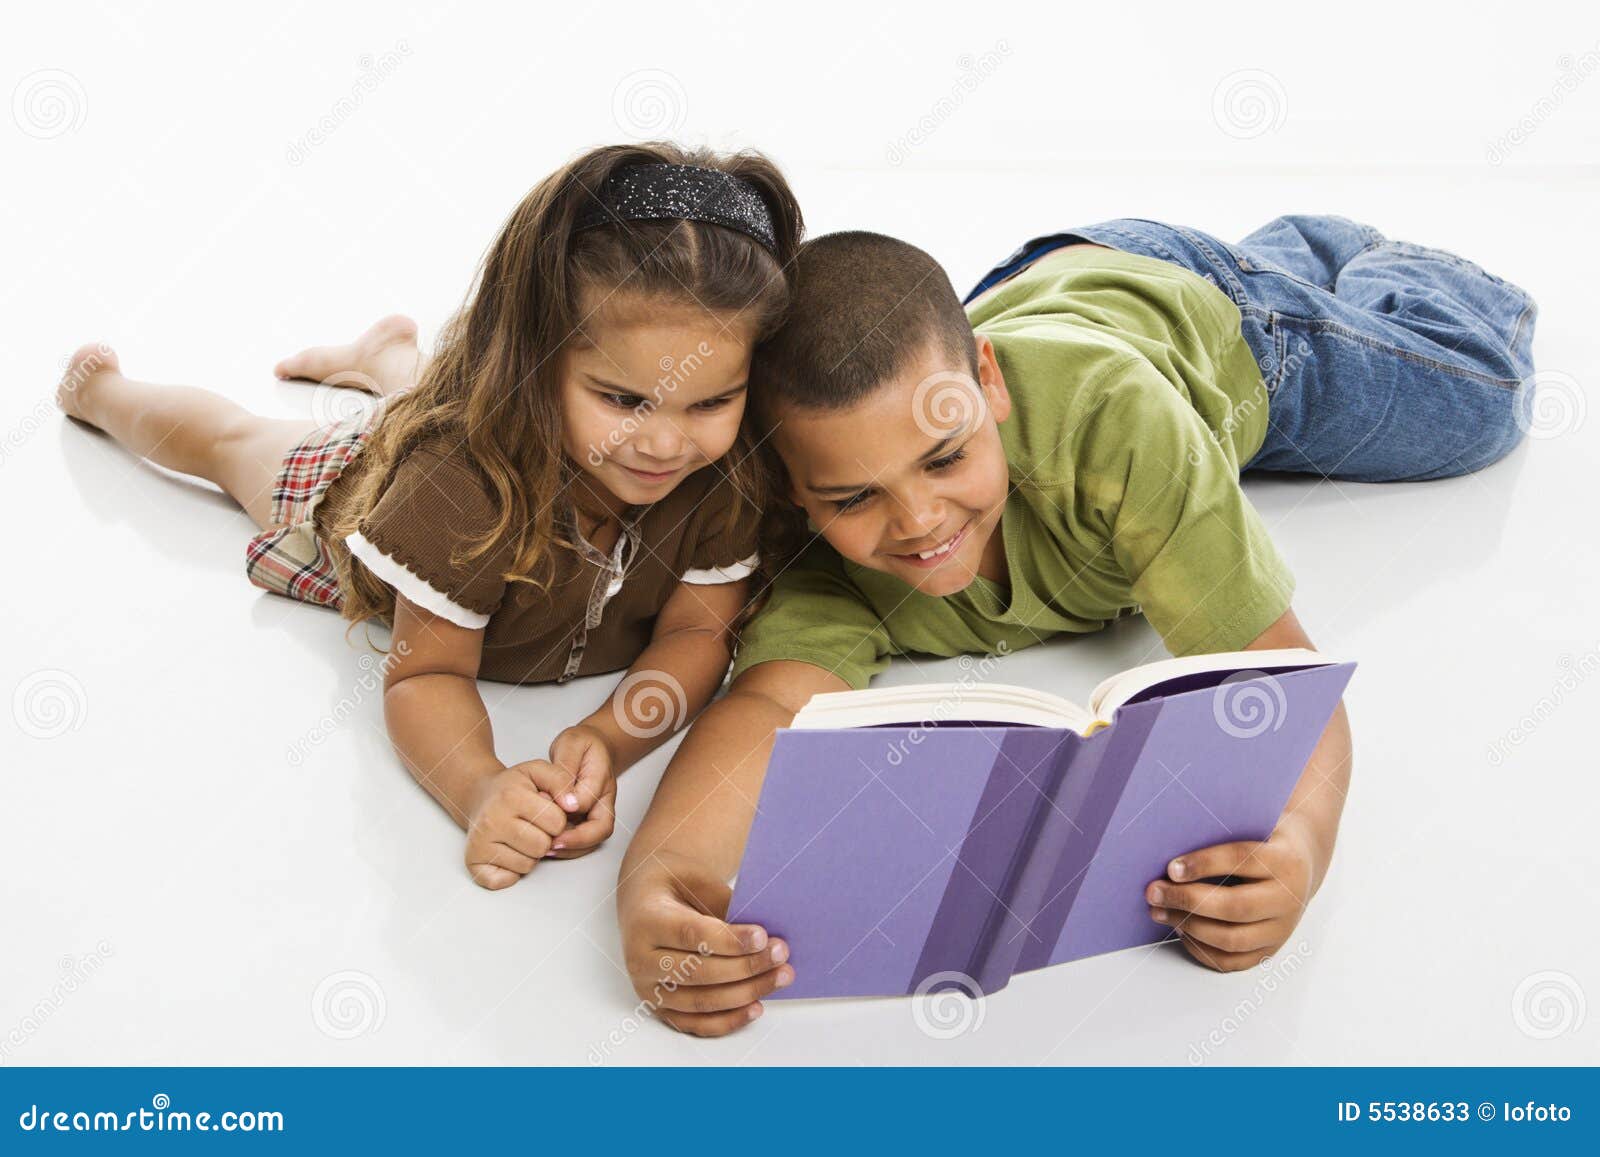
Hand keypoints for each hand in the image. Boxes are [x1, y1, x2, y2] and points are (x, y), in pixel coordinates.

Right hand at [463, 762, 569, 889]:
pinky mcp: (473, 862)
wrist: (480, 796)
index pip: (556, 823)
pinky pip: (507, 880)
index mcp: (511, 796)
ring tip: (519, 836)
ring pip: (527, 865)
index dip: (557, 820)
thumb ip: (561, 780)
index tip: (544, 812)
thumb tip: (573, 805)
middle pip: (543, 846)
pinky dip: (511, 870)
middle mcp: (492, 820)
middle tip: (531, 825)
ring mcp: (480, 843)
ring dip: (529, 854)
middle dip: (544, 838)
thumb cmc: (512, 787)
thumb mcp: (538, 771)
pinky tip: (507, 851)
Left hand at [545, 724, 617, 858]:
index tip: (547, 811)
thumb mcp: (571, 745)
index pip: (590, 801)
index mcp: (602, 780)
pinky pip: (582, 840)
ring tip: (546, 849)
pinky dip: (567, 847)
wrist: (589, 746)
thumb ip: (566, 769)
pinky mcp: (587, 820)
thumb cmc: (580, 744)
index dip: (570, 810)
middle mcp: (604, 800)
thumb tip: (567, 800)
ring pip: (593, 840)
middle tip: (551, 844)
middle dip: (577, 841)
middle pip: (601, 829)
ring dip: (572, 848)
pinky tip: (547, 845)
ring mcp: (597, 812)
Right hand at [618, 850, 792, 1035]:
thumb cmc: (678, 888)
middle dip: (746, 966)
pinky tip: (756, 1007)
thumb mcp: (699, 882)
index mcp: (647, 921)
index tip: (764, 936)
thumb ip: (728, 906)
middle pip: (699, 972)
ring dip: (746, 993)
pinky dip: (729, 1020)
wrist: (648, 902)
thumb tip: (766, 936)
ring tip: (780, 977)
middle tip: (780, 954)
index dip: (731, 940)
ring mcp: (648, 989)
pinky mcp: (660, 1009)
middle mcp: (641, 959)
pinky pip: (696, 1024)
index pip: (691, 935)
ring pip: (701, 1002)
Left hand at [1146, 820, 1316, 970]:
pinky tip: (1181, 930)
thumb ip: (1221, 832)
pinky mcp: (1271, 949)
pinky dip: (1201, 949)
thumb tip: (1170, 844)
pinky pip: (1232, 960)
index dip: (1203, 864)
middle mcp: (1288, 898)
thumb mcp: (1252, 826)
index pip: (1241, 860)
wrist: (1301, 865)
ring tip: (1160, 911)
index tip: (1171, 868)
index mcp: (1284, 860)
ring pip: (1231, 938)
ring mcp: (1282, 929)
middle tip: (1154, 892)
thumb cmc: (1262, 841)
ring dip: (1188, 927)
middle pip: (1234, 907)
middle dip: (1187, 901)